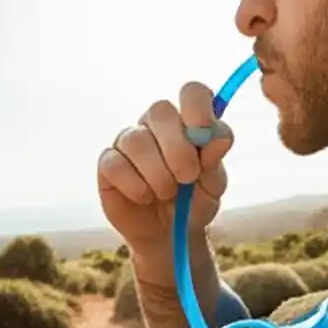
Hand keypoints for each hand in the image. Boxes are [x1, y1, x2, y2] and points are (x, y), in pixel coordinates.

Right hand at [96, 82, 233, 263]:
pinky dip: (135, 185)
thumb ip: (214, 161)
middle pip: (160, 111)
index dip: (198, 107)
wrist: (171, 234)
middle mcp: (156, 125)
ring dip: (158, 172)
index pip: (192, 93)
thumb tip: (218, 136)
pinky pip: (116, 164)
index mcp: (187, 122)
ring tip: (168, 193)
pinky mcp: (108, 163)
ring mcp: (129, 141)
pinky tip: (145, 197)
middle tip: (188, 176)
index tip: (204, 134)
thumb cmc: (194, 202)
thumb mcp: (212, 186)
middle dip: (178, 147)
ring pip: (137, 140)